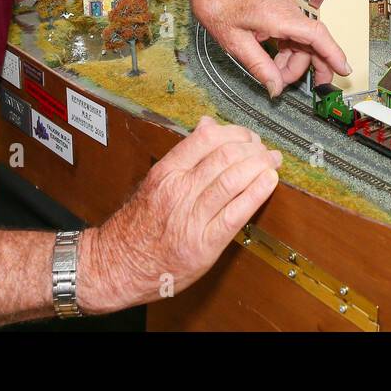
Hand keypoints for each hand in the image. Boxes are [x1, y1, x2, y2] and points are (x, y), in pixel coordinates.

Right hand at [83, 117, 280, 310]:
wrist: (118, 266)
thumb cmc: (138, 225)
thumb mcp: (155, 181)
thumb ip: (183, 155)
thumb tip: (208, 125)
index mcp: (166, 173)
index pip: (207, 139)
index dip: (235, 133)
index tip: (247, 136)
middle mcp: (177, 191)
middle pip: (225, 157)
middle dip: (252, 149)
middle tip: (264, 150)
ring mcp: (191, 218)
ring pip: (233, 180)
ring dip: (260, 166)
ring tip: (272, 163)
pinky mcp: (204, 245)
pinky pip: (236, 214)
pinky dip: (257, 194)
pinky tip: (269, 183)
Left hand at [187, 0, 349, 96]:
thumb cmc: (218, 3)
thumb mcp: (235, 42)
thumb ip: (259, 66)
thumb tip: (275, 88)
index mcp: (280, 16)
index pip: (317, 35)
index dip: (334, 54)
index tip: (345, 70)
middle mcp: (288, 11)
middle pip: (313, 42)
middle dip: (313, 67)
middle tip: (311, 89)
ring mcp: (284, 10)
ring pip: (301, 41)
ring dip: (294, 62)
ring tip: (275, 77)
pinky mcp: (278, 12)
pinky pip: (291, 35)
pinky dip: (287, 51)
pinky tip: (273, 62)